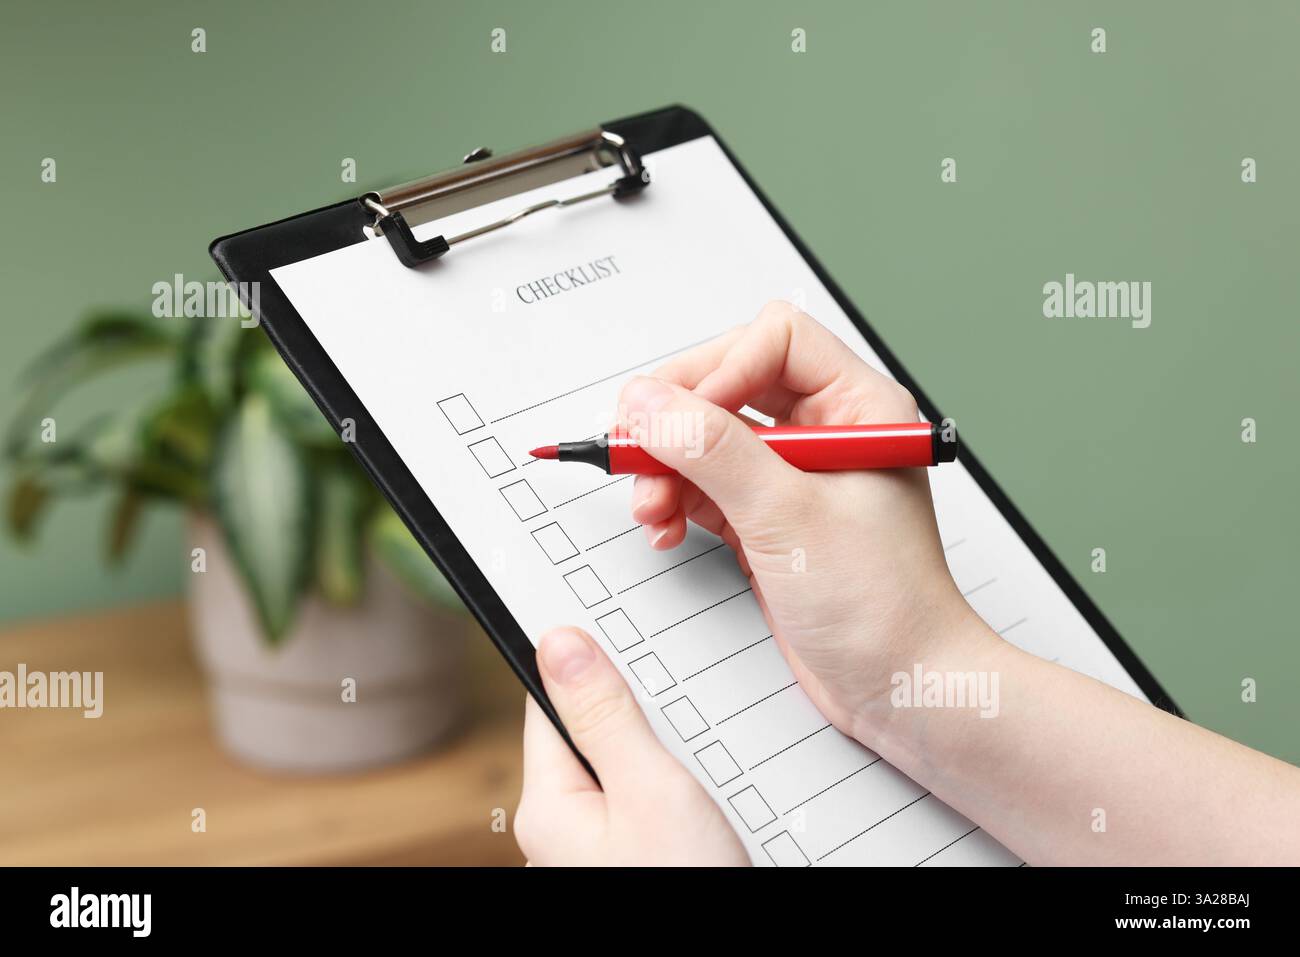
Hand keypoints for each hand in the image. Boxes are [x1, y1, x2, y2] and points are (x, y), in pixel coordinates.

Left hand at [514, 626, 748, 865]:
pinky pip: (643, 811)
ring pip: (623, 776)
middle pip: (592, 741)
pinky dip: (673, 798)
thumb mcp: (651, 790)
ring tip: (704, 773)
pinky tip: (708, 805)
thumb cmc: (684, 881)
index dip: (591, 669)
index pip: (552, 706)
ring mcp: (592, 852)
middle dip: (639, 724)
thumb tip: (558, 645)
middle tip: (687, 731)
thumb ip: (606, 716)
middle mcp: (558, 834)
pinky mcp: (629, 860)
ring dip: (664, 764)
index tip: (630, 647)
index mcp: (547, 808)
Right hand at [619, 302, 988, 743]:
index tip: (679, 419)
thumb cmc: (886, 607)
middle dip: (677, 424)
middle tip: (637, 453)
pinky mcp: (766, 518)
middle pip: (728, 385)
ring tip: (651, 506)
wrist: (899, 687)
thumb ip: (713, 451)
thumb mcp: (789, 516)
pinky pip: (703, 485)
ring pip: (707, 438)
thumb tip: (649, 403)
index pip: (773, 342)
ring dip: (666, 467)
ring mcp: (792, 477)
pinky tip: (664, 526)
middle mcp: (826, 432)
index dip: (718, 372)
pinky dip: (674, 501)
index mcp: (858, 407)